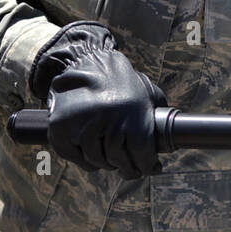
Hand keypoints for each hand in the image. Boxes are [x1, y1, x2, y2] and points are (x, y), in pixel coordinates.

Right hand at [31, 23, 165, 179]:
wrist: (83, 61)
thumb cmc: (120, 81)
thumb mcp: (146, 91)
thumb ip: (159, 114)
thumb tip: (169, 142)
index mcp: (132, 112)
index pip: (142, 154)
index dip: (148, 166)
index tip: (150, 168)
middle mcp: (107, 120)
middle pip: (119, 161)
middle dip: (129, 169)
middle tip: (131, 170)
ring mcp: (82, 125)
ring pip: (98, 161)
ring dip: (107, 163)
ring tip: (112, 156)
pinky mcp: (61, 130)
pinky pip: (78, 158)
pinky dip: (87, 159)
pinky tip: (94, 151)